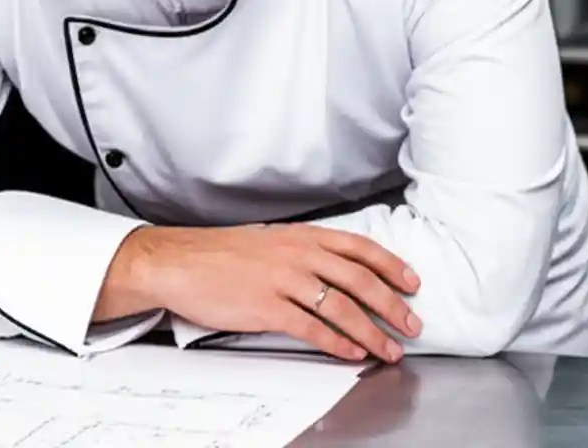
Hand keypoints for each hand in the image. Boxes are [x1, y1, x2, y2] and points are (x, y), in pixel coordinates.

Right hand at [100, 224, 420, 361]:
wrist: (176, 262)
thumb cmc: (217, 254)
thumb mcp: (265, 239)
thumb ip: (300, 250)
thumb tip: (333, 269)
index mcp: (299, 236)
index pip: (358, 247)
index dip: (391, 265)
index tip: (412, 282)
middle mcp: (296, 255)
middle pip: (359, 280)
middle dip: (392, 305)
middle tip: (412, 324)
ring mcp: (282, 280)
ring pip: (342, 307)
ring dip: (371, 332)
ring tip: (388, 348)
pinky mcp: (265, 307)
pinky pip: (312, 327)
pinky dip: (337, 342)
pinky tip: (351, 352)